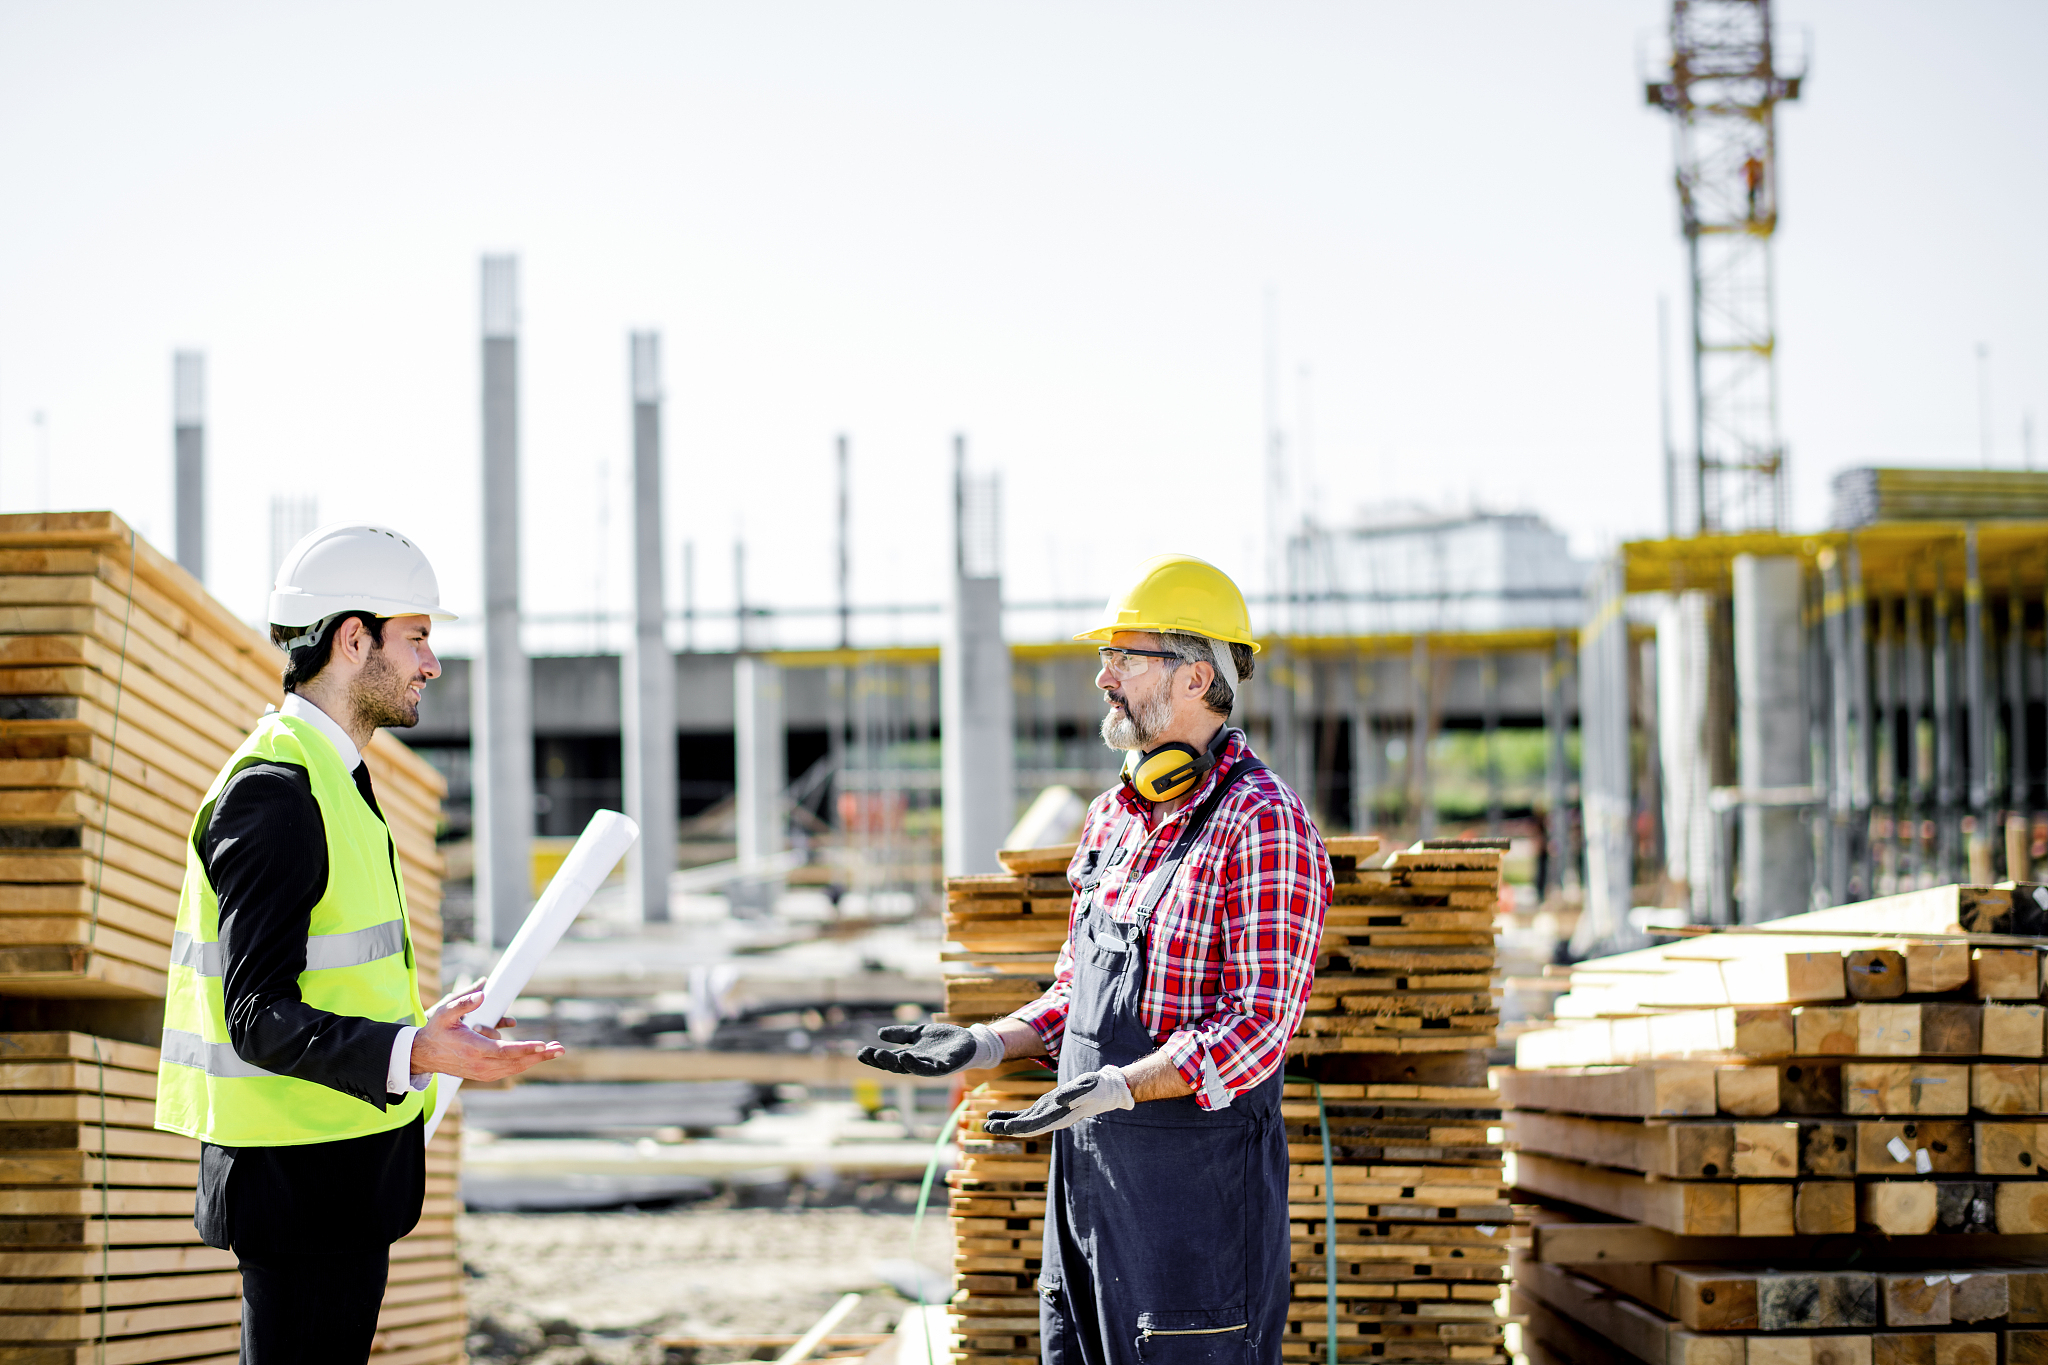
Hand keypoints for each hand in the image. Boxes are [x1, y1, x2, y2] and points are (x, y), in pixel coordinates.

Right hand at [410, 987, 563, 1082]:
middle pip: (515, 1062)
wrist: (423, 1054)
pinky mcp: (483, 1074)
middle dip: (540, 1055)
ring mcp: (482, 1072)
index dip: (525, 1049)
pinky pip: (509, 1070)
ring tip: (555, 1050)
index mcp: (473, 1049)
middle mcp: (480, 1064)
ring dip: (536, 1060)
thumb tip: (483, 994)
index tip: (543, 1045)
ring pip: (514, 1068)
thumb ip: (463, 1002)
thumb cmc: (436, 1029)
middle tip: (561, 1049)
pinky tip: (538, 1056)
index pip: (504, 1051)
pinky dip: (525, 1064)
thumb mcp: (444, 1011)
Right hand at [856, 1022, 1003, 1076]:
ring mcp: (933, 1066)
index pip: (890, 1060)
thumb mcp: (920, 1033)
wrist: (971, 1041)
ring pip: (913, 1068)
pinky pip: (933, 1068)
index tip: (860, 1052)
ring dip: (899, 1063)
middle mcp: (920, 1064)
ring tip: (886, 1055)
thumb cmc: (945, 1039)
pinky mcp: (947, 1065)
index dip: (874, 1058)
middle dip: (883, 1061)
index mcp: (912, 1057)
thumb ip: (902, 1034)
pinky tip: (910, 1056)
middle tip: (869, 1053)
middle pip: (898, 1066)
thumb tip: (880, 1034)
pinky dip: (921, 1064)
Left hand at [983, 1066, 1133, 1136]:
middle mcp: (1052, 1118)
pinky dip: (1010, 1115)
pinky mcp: (1045, 1108)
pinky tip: (995, 1115)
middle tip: (988, 1127)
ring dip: (1004, 1123)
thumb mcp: (1090, 1087)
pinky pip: (1024, 1114)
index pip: (1037, 1124)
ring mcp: (1047, 1114)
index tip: (1006, 1128)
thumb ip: (1075, 1093)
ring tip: (986, 1123)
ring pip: (1022, 1122)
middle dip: (1007, 1127)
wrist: (1106, 1090)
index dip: (1021, 1127)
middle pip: (1025, 1126)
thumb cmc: (1098, 1088)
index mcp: (1061, 1116)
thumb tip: (1060, 1099)